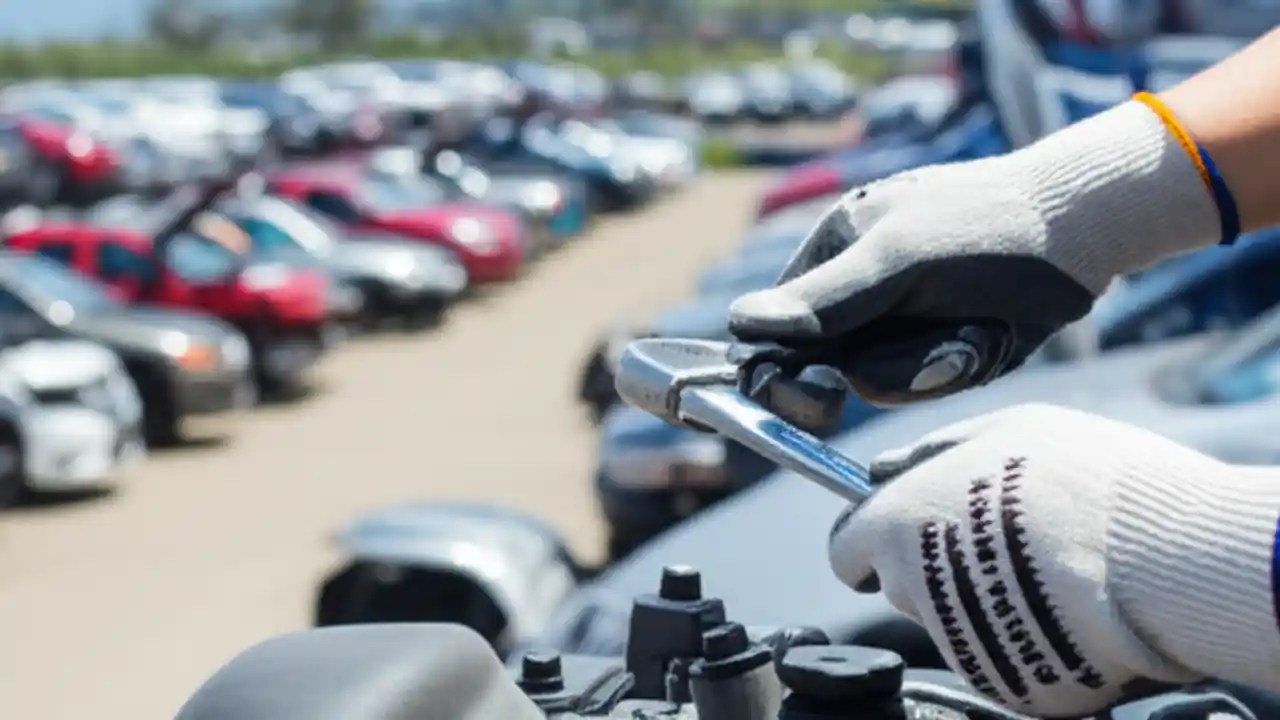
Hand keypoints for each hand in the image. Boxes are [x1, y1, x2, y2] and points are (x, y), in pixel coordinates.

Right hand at [730, 102, 1219, 404]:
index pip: (774, 331)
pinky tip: (992, 334)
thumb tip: (739, 323)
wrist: (1088, 227)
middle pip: (830, 367)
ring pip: (884, 382)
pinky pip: (927, 379)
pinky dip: (961, 364)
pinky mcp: (941, 341)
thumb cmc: (989, 225)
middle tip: (935, 354)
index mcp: (832, 253)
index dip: (785, 374)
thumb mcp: (901, 260)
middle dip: (888, 367)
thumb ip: (825, 300)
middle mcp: (857, 289)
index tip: (823, 399)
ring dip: (933, 366)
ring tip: (978, 329)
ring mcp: (900, 317)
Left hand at [827, 405, 1235, 717]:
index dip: (873, 538)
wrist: (1160, 559)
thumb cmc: (1079, 480)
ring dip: (980, 596)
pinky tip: (1069, 603)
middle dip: (934, 564)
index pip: (846, 549)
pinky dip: (1022, 632)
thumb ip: (934, 451)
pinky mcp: (1005, 684)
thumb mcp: (1002, 429)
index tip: (907, 527)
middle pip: (902, 583)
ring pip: (951, 619)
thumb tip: (887, 466)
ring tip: (1048, 564)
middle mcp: (911, 589)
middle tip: (998, 537)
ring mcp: (957, 644)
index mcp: (894, 526)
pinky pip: (1000, 653)